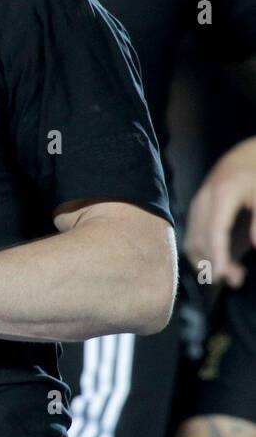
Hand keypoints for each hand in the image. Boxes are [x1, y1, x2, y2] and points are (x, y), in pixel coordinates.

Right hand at [185, 136, 255, 288]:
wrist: (244, 157)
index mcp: (220, 196)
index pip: (213, 231)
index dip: (216, 254)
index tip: (222, 275)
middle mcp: (202, 202)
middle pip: (198, 239)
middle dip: (213, 263)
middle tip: (236, 279)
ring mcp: (196, 207)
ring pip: (192, 241)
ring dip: (207, 262)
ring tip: (234, 274)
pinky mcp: (196, 212)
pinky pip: (193, 237)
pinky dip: (203, 254)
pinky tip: (223, 262)